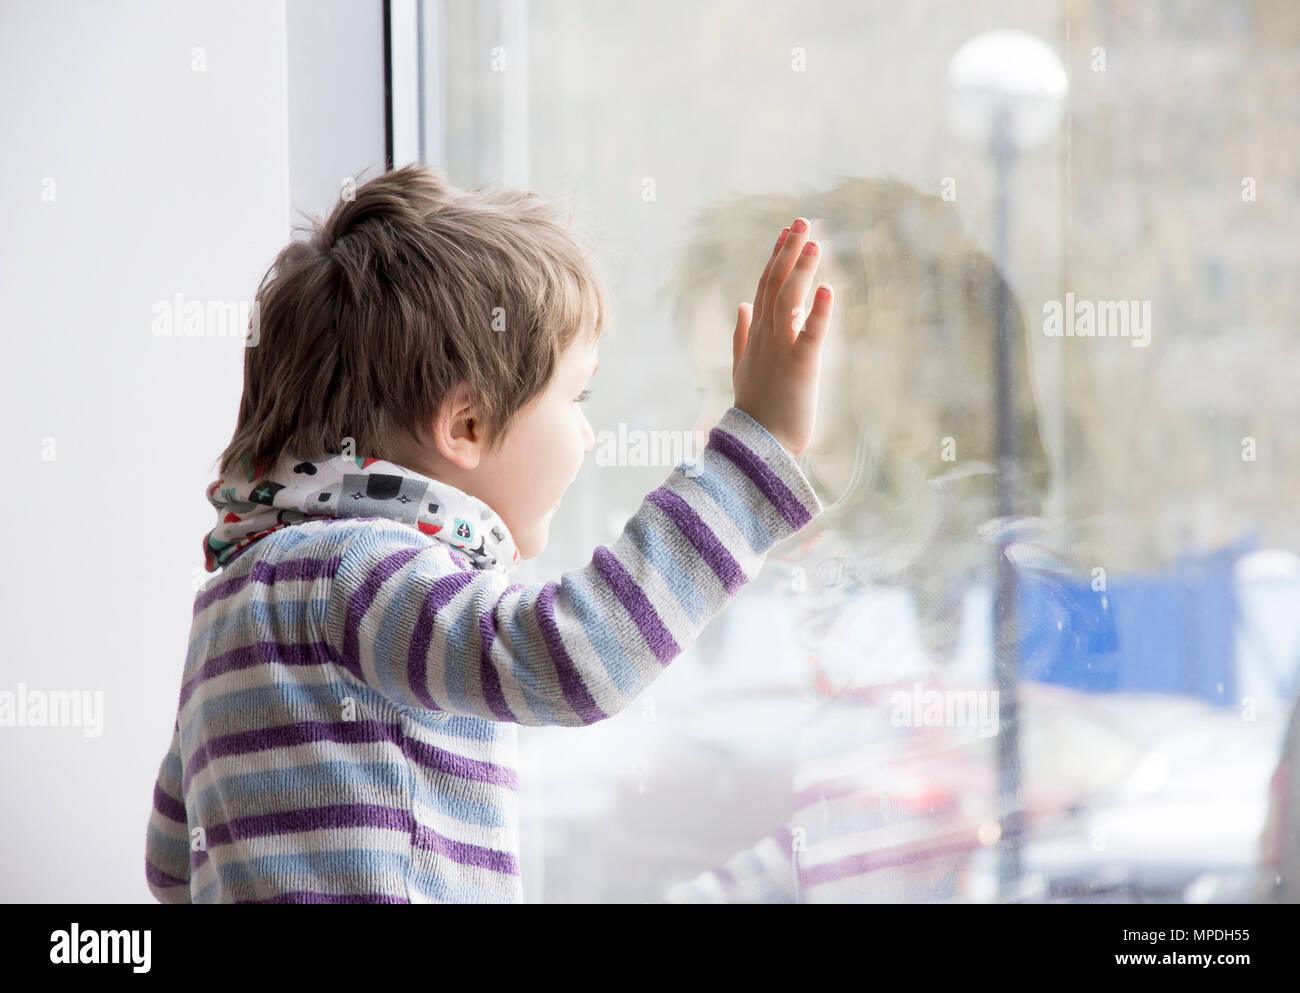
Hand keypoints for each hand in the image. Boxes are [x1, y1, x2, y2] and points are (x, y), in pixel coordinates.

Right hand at [731, 218, 833, 455]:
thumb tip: (740, 306)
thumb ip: (741, 335)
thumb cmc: (756, 410)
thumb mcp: (742, 368)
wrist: (759, 447)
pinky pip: (810, 336)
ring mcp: (780, 351)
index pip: (764, 287)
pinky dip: (818, 313)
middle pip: (775, 285)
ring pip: (788, 302)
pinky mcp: (800, 368)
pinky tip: (827, 289)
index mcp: (756, 336)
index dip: (776, 258)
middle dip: (789, 253)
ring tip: (814, 243)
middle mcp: (766, 337)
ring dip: (800, 271)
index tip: (786, 233)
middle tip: (803, 222)